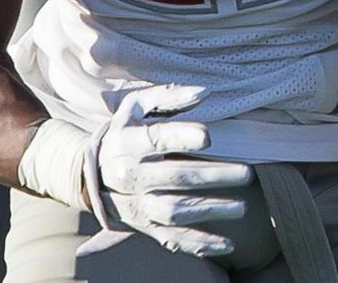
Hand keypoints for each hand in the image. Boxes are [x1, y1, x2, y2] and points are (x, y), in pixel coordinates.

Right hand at [83, 86, 253, 256]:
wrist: (92, 173)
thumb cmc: (125, 132)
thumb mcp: (136, 107)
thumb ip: (168, 97)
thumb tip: (205, 93)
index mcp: (128, 143)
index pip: (155, 140)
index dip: (182, 138)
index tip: (209, 137)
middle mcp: (130, 176)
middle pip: (174, 177)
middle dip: (212, 176)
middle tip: (246, 172)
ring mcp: (136, 205)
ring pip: (174, 211)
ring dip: (209, 210)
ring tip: (241, 207)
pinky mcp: (144, 226)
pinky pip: (172, 239)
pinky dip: (199, 244)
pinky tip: (226, 245)